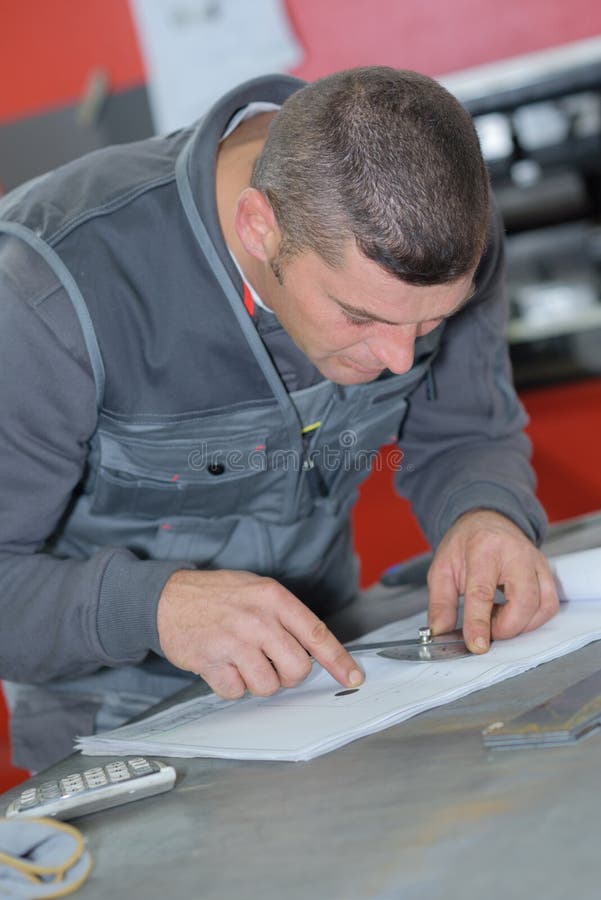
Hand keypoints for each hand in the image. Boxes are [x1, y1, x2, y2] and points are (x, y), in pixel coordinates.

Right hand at [156, 569, 363, 698]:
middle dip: (288, 675)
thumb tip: (315, 650)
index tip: (353, 678)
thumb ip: (285, 616)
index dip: (339, 661)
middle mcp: (258, 619)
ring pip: (268, 686)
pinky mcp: (213, 662)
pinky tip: (222, 664)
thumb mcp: (256, 590)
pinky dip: (231, 685)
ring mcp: (235, 641)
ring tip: (242, 660)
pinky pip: (237, 692)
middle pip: (297, 669)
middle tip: (271, 662)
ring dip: (257, 681)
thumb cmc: (217, 595)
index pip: (317, 634)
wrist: (166, 597)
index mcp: (274, 598)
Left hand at [427, 510, 558, 652]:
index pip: (483, 592)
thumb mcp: (442, 569)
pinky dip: (533, 618)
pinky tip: (512, 613)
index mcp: (483, 548)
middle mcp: (516, 553)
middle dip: (507, 627)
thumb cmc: (465, 544)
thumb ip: (440, 603)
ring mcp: (536, 561)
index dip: (479, 623)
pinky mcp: (546, 571)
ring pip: (543, 605)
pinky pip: (550, 604)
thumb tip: (439, 633)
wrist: (487, 520)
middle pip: (525, 601)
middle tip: (487, 631)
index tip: (476, 645)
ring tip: (497, 618)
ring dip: (522, 624)